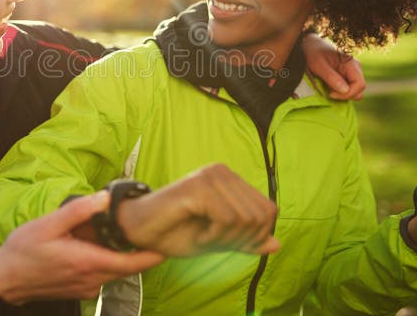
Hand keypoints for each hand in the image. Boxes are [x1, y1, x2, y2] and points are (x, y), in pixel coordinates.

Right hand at [0, 191, 163, 303]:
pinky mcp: (79, 291)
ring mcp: (85, 288)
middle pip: (126, 268)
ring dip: (121, 256)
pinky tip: (97, 245)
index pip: (131, 264)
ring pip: (114, 272)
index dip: (152, 256)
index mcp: (87, 261)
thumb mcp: (49, 224)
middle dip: (140, 252)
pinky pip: (101, 276)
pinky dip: (106, 262)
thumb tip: (105, 198)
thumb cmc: (23, 250)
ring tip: (124, 234)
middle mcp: (91, 279)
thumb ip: (79, 210)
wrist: (4, 280)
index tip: (167, 245)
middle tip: (148, 230)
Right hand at [117, 164, 279, 257]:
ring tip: (203, 238)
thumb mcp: (218, 240)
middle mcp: (223, 172)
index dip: (257, 236)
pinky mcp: (197, 186)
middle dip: (242, 240)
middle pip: (260, 215)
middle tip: (215, 244)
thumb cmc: (177, 232)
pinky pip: (225, 218)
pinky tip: (196, 236)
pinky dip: (213, 237)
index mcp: (231, 180)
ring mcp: (209, 176)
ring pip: (244, 218)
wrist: (139, 230)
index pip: (268, 210)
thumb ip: (246, 240)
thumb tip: (277, 244)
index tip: (231, 245)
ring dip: (225, 239)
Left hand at [301, 32, 364, 99]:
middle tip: (328, 92)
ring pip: (355, 91)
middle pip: (359, 90)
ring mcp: (353, 72)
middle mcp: (356, 68)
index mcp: (351, 64)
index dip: (348, 94)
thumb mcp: (318, 65)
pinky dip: (340, 91)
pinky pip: (349, 88)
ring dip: (342, 94)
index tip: (331, 94)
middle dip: (345, 95)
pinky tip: (329, 86)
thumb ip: (331, 77)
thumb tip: (345, 90)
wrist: (311, 45)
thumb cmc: (313, 53)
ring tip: (328, 88)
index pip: (360, 85)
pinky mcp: (348, 75)